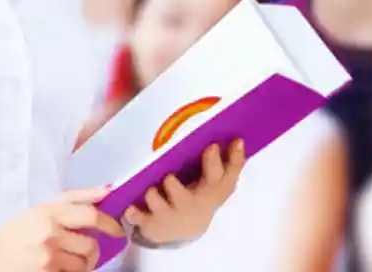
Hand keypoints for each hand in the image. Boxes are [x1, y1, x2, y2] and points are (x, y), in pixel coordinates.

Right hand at [0, 187, 125, 271]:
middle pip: (91, 246)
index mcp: (49, 212)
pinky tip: (58, 268)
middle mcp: (49, 234)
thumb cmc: (18, 232)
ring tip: (69, 262)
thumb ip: (76, 198)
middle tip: (85, 252)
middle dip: (93, 251)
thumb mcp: (42, 209)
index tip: (118, 231)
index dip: (110, 224)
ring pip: (84, 265)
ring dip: (83, 266)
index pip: (91, 215)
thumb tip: (107, 190)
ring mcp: (48, 258)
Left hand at [124, 139, 246, 245]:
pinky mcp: (151, 224)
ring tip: (153, 190)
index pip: (221, 179)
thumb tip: (239, 140)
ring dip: (152, 192)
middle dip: (172, 183)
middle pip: (183, 192)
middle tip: (172, 174)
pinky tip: (132, 207)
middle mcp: (191, 206)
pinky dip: (133, 212)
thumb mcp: (218, 185)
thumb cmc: (200, 198)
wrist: (185, 232)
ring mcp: (170, 216)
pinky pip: (137, 215)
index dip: (214, 163)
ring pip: (155, 198)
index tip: (212, 146)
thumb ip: (231, 164)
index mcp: (211, 194)